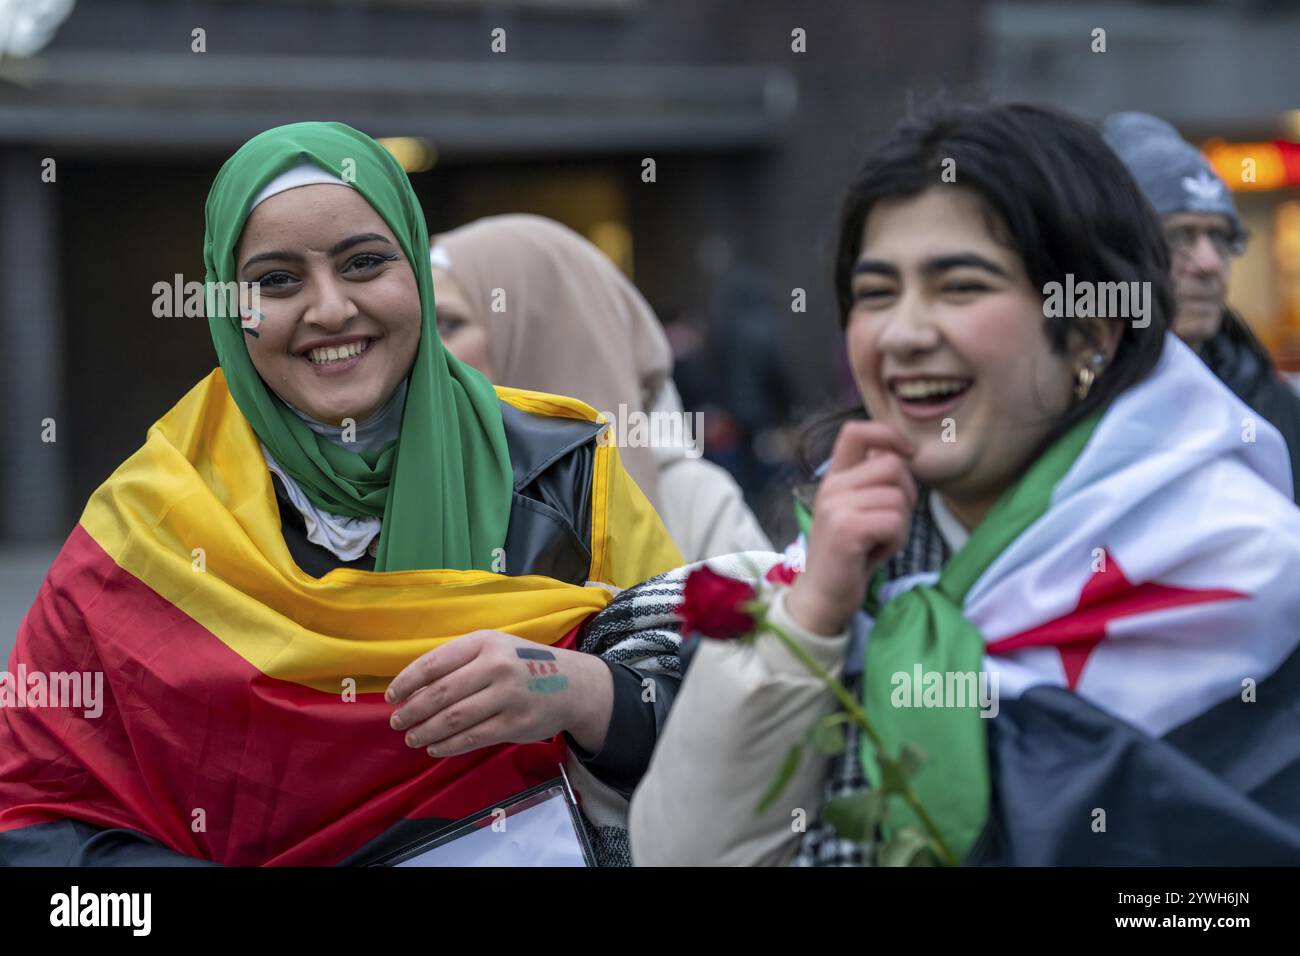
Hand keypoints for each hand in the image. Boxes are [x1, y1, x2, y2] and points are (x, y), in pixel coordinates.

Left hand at [385, 630, 612, 757]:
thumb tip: (414, 689)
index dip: (408, 681)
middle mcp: (496, 666)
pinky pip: (473, 737)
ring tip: (412, 738)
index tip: (391, 696)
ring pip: (455, 718)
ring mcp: (507, 696)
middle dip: (413, 711)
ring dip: (427, 731)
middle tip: (397, 722)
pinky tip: (436, 748)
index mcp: (485, 643)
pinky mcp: (516, 723)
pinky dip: (449, 745)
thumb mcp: (495, 649)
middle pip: (441, 693)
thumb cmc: (523, 664)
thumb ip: (459, 663)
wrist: (573, 684)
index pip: (435, 662)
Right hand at [786, 421, 916, 635]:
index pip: (857, 431)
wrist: (822, 597)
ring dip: (901, 525)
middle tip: (890, 522)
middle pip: (893, 465)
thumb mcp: (858, 511)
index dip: (890, 434)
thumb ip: (873, 483)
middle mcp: (832, 485)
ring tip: (879, 542)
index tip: (909, 454)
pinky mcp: (847, 528)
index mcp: (835, 477)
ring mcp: (836, 506)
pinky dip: (896, 541)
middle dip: (906, 495)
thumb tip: (904, 457)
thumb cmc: (849, 556)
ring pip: (898, 497)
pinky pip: (895, 522)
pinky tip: (877, 553)